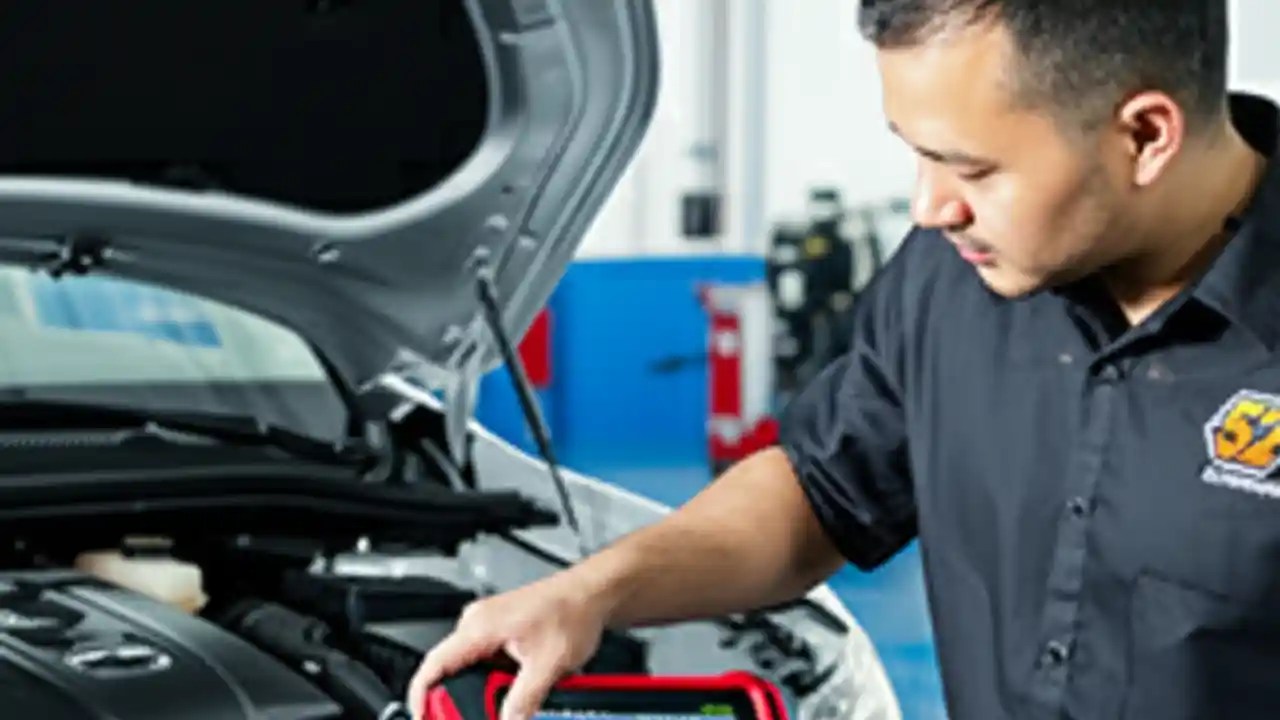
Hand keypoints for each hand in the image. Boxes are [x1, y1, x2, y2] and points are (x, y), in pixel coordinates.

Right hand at [406, 574, 609, 719]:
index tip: (423, 716)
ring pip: (470, 667)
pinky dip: (493, 677)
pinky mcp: (500, 629)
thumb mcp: (549, 665)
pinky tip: (516, 681)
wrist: (593, 593)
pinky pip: (484, 660)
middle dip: (461, 698)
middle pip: (450, 670)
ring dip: (483, 687)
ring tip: (510, 694)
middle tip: (480, 714)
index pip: (434, 664)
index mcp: (480, 626)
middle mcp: (478, 622)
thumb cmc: (572, 610)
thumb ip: (524, 699)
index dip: (421, 695)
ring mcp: (488, 624)